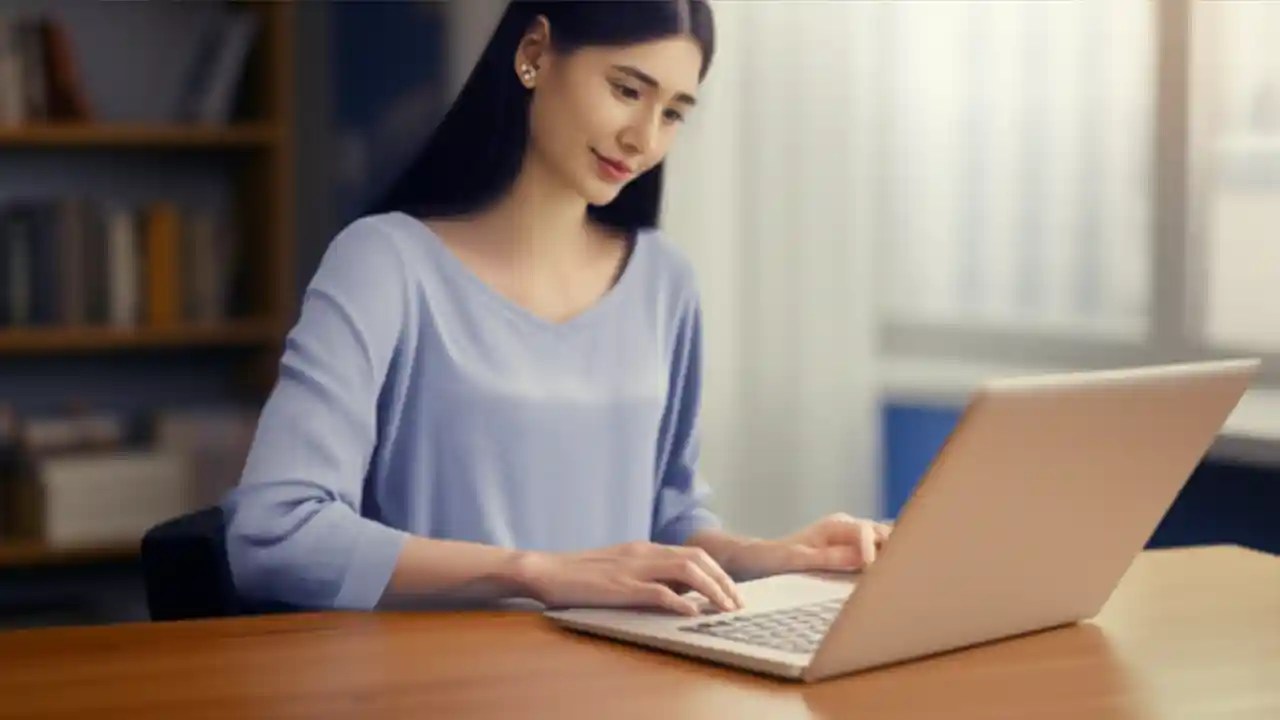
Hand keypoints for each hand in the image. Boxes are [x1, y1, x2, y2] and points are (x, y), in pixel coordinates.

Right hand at [517, 541, 745, 615]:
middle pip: (698, 559)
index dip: (717, 572)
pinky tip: (693, 613)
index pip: (693, 554)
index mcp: (644, 548)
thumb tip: (673, 592)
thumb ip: (645, 573)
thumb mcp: (618, 567)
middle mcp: (644, 552)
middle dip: (723, 581)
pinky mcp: (621, 586)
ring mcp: (633, 568)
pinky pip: (659, 592)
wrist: (546, 570)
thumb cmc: (579, 574)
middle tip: (737, 603)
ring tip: (725, 608)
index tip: (731, 592)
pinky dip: (680, 602)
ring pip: (686, 571)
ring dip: (711, 590)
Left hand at [726, 513, 892, 578]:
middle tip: (899, 575)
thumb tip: (860, 559)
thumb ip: (828, 558)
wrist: (765, 558)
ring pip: (885, 541)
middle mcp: (849, 527)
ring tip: (901, 578)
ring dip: (894, 555)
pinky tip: (894, 577)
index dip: (872, 551)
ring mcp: (854, 538)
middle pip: (883, 532)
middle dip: (894, 550)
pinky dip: (889, 561)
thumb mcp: (798, 559)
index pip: (865, 532)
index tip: (873, 571)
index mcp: (836, 525)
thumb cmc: (778, 557)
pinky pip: (879, 552)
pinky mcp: (856, 551)